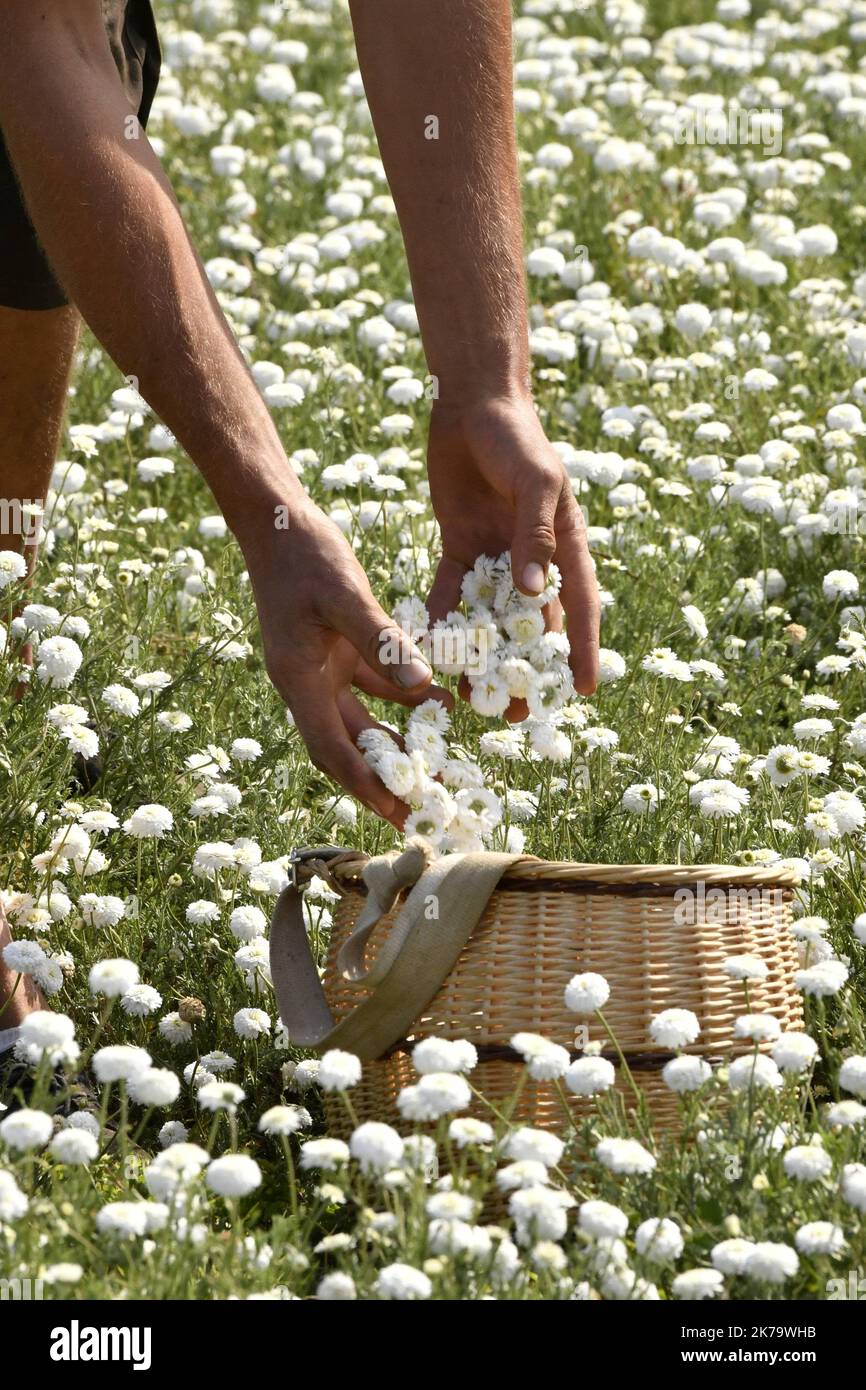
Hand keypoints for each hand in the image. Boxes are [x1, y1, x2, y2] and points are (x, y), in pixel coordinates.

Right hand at [238, 497, 448, 827]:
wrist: (276, 518)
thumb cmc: (304, 554)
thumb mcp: (345, 595)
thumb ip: (382, 641)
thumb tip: (423, 687)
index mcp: (299, 680)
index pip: (332, 749)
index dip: (365, 784)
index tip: (396, 813)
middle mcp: (308, 682)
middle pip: (347, 745)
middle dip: (382, 778)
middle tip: (420, 810)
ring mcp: (321, 666)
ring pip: (362, 720)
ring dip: (395, 744)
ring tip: (435, 769)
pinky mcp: (336, 647)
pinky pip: (373, 684)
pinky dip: (403, 698)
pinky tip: (439, 702)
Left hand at [426, 394, 599, 708]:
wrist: (470, 403)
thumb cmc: (516, 437)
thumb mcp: (534, 483)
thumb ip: (535, 536)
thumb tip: (533, 594)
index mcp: (565, 545)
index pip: (579, 607)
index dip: (580, 650)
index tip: (580, 691)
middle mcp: (532, 558)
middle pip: (532, 627)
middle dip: (524, 670)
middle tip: (512, 713)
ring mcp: (494, 555)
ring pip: (489, 619)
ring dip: (480, 657)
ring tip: (467, 697)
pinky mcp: (458, 547)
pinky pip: (450, 594)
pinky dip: (442, 622)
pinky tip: (430, 652)